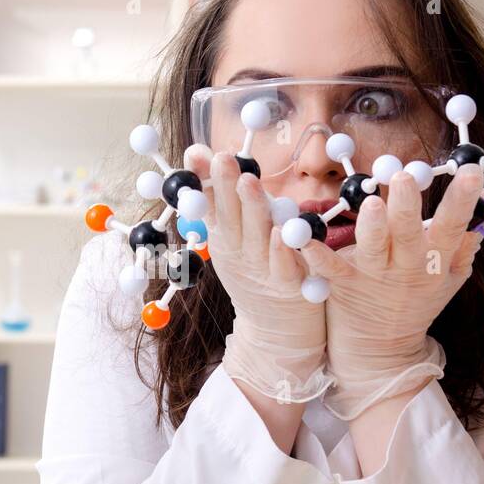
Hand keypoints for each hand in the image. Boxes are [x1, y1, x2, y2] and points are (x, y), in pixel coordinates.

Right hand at [186, 146, 331, 402]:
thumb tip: (202, 155)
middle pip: (230, 216)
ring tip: (248, 181)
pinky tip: (278, 233)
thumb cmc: (258, 274)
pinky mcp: (288, 287)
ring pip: (256, 235)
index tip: (195, 152)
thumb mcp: (234, 239)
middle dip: (225, 185)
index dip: (203, 178)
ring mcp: (261, 270)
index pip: (211, 204)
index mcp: (225, 239)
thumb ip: (223, 201)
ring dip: (252, 209)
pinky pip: (284, 266)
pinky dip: (280, 250)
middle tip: (222, 158)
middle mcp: (239, 253)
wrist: (275, 331)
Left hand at [300, 162, 483, 419]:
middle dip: (407, 206)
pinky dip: (316, 254)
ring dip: (371, 226)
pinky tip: (305, 236)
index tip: (472, 172)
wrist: (383, 346)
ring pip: (373, 248)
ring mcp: (373, 276)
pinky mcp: (344, 283)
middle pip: (407, 234)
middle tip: (405, 178)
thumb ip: (468, 238)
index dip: (462, 200)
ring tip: (371, 203)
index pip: (453, 227)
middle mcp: (405, 267)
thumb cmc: (419, 300)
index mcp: (434, 262)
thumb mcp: (452, 275)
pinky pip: (330, 268)